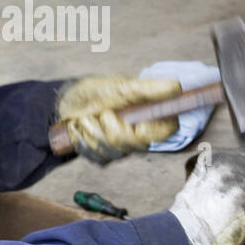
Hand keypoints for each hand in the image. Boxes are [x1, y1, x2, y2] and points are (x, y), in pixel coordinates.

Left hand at [56, 74, 182, 163]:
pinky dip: (82, 139)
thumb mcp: (121, 87)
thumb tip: (176, 86)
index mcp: (148, 117)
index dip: (154, 130)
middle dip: (111, 125)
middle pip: (133, 142)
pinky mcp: (103, 158)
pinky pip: (95, 156)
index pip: (167, 131)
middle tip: (103, 112)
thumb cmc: (97, 92)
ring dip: (93, 129)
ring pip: (111, 149)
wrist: (68, 102)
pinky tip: (79, 128)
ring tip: (87, 118)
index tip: (138, 123)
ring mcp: (120, 149)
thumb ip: (147, 89)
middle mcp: (138, 136)